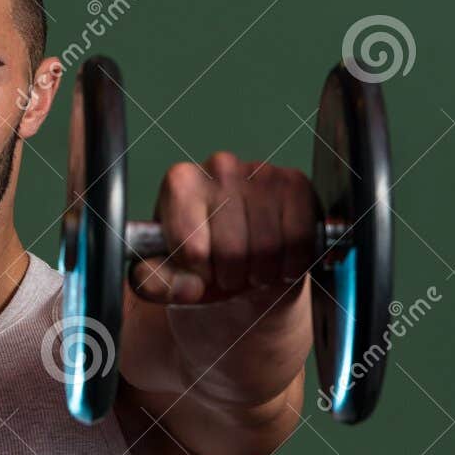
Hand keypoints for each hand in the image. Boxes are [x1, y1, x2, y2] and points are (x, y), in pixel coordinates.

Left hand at [130, 152, 320, 304]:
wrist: (244, 267)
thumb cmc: (201, 268)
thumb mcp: (167, 280)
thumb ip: (156, 285)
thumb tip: (190, 287)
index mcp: (179, 184)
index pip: (191, 249)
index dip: (197, 273)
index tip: (199, 268)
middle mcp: (218, 167)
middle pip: (231, 250)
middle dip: (231, 276)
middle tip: (229, 271)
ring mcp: (260, 170)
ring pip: (266, 248)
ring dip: (261, 273)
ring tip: (251, 267)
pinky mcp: (296, 184)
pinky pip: (298, 239)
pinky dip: (291, 264)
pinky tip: (278, 260)